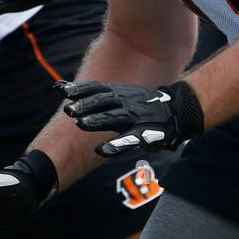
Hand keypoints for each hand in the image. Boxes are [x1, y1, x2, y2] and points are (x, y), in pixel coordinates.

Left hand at [59, 79, 203, 157]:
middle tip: (69, 110)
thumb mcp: (123, 95)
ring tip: (82, 124)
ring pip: (114, 118)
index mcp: (120, 93)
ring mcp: (136, 117)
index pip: (96, 88)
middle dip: (85, 105)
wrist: (178, 110)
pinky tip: (102, 150)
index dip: (78, 89)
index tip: (59, 89)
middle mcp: (126, 102)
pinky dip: (115, 145)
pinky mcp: (145, 134)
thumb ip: (100, 96)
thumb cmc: (144, 104)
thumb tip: (68, 90)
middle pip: (102, 101)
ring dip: (97, 120)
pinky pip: (129, 140)